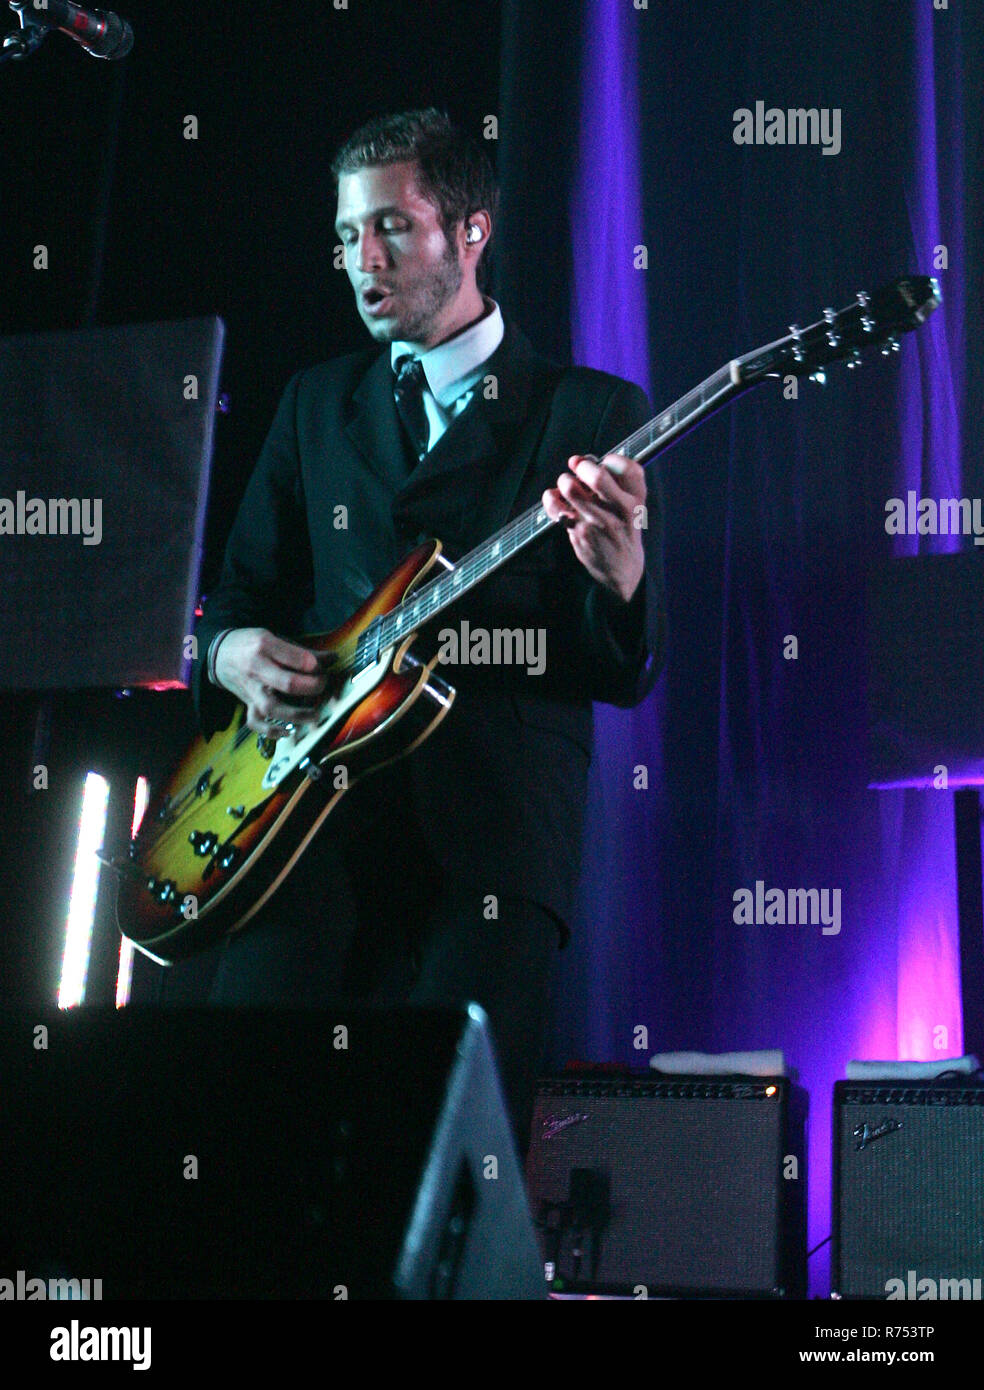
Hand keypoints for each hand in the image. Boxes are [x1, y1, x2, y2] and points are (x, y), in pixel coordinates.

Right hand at [213, 628, 328, 735]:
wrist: (220, 654)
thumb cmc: (252, 644)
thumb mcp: (275, 637)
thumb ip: (303, 651)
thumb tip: (332, 659)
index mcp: (265, 646)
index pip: (298, 659)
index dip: (317, 666)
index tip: (324, 667)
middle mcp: (257, 669)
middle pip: (288, 684)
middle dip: (312, 687)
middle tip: (322, 686)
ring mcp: (252, 689)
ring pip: (272, 708)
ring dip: (297, 715)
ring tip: (315, 715)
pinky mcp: (247, 703)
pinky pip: (256, 722)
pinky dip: (272, 731)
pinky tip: (288, 731)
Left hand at [542, 453, 645, 601]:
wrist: (623, 568)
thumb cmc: (624, 530)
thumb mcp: (633, 506)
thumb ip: (616, 481)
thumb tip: (577, 460)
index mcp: (636, 500)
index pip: (628, 468)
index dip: (612, 460)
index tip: (604, 463)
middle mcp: (621, 510)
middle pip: (597, 477)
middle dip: (582, 466)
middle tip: (577, 467)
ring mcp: (599, 522)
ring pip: (572, 489)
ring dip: (565, 481)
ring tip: (567, 485)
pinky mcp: (580, 533)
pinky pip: (556, 507)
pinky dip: (550, 498)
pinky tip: (554, 498)